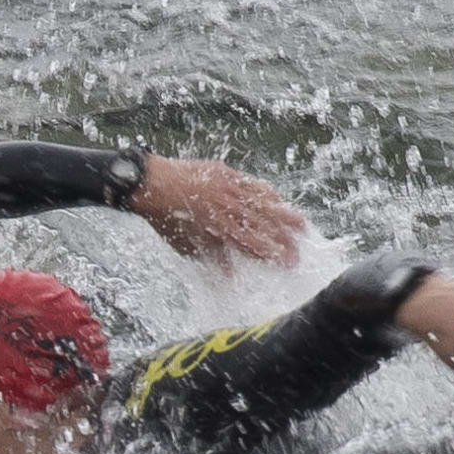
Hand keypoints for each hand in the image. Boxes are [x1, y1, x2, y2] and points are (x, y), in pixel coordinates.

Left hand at [128, 156, 303, 269]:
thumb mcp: (187, 245)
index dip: (273, 254)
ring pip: (263, 204)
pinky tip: (279, 199)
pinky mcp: (226, 173)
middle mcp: (228, 207)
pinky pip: (252, 183)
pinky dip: (267, 193)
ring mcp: (229, 188)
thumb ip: (212, 260)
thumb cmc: (167, 218)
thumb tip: (230, 279)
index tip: (289, 263)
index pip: (254, 244)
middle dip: (284, 240)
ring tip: (302, 226)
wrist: (150, 183)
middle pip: (264, 225)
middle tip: (299, 252)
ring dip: (284, 216)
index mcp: (219, 228)